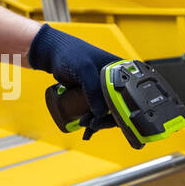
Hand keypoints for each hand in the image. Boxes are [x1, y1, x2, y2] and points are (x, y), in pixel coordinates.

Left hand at [28, 24, 121, 138]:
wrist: (54, 54)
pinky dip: (94, 121)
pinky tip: (87, 131)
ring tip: (84, 123)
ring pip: (108, 111)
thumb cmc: (71, 55)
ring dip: (99, 121)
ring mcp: (106, 89)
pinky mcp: (96, 95)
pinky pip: (99, 111)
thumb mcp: (84, 69)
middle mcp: (118, 80)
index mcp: (123, 70)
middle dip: (106, 119)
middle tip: (92, 124)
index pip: (130, 94)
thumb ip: (93, 89)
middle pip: (120, 106)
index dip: (122, 109)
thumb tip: (100, 113)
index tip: (107, 118)